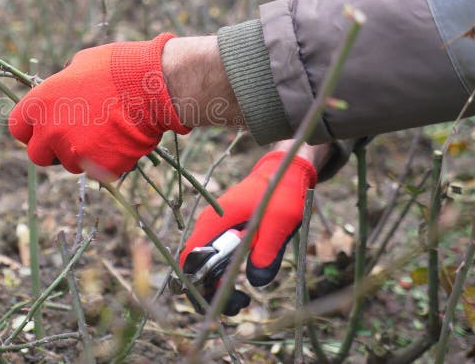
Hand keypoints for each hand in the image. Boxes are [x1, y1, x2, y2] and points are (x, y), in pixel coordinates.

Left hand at [8, 33, 189, 179]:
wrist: (152, 85)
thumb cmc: (119, 66)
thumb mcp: (81, 64)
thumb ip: (63, 85)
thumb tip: (63, 91)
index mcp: (40, 103)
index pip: (18, 128)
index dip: (32, 129)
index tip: (45, 128)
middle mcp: (51, 131)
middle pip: (38, 155)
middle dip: (52, 150)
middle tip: (73, 138)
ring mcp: (74, 152)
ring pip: (70, 164)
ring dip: (82, 154)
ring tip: (107, 132)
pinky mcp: (99, 168)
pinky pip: (98, 170)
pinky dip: (108, 160)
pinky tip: (122, 139)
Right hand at [179, 151, 316, 314]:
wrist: (283, 170)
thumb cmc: (281, 192)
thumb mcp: (279, 223)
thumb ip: (266, 252)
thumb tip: (255, 282)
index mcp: (215, 220)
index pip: (190, 256)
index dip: (196, 283)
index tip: (218, 302)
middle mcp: (208, 224)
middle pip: (194, 264)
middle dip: (209, 290)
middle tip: (238, 305)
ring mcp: (214, 226)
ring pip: (204, 261)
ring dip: (216, 283)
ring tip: (242, 299)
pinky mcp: (223, 229)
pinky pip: (214, 255)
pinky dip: (222, 272)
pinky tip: (241, 282)